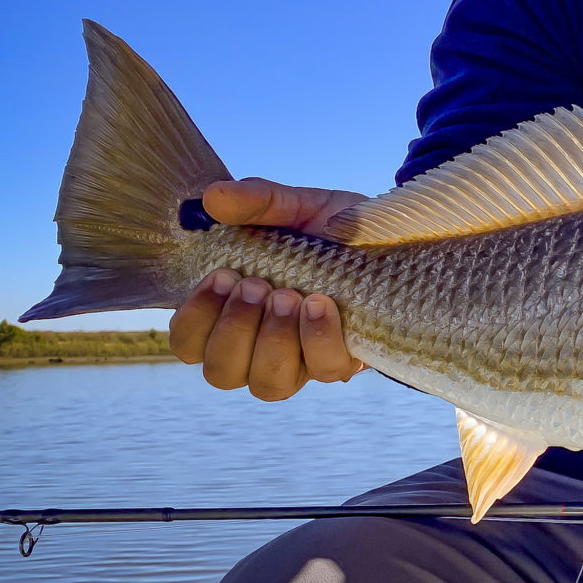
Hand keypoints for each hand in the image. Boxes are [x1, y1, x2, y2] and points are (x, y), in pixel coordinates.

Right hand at [168, 178, 368, 400]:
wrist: (393, 234)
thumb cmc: (331, 227)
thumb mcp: (294, 205)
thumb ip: (255, 200)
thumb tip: (212, 197)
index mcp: (234, 313)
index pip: (189, 343)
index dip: (194, 320)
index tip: (220, 275)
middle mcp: (262, 346)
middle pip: (221, 373)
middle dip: (233, 330)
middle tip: (255, 284)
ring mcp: (303, 360)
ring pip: (268, 385)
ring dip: (272, 340)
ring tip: (287, 295)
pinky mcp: (344, 361)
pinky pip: (324, 371)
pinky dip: (317, 338)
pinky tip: (319, 303)